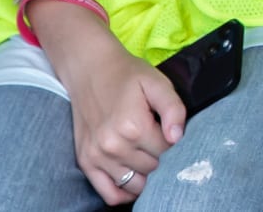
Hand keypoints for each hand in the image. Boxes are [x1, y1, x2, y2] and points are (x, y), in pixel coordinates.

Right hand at [41, 9, 184, 206]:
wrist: (89, 70)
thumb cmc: (127, 75)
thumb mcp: (157, 83)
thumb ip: (173, 109)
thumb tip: (177, 138)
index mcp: (133, 126)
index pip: (168, 150)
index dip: (175, 141)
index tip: (171, 130)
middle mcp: (113, 146)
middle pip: (153, 168)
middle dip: (162, 157)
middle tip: (159, 140)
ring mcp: (96, 156)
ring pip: (135, 183)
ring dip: (146, 174)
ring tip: (148, 155)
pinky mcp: (85, 162)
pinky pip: (108, 193)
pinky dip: (124, 193)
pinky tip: (136, 180)